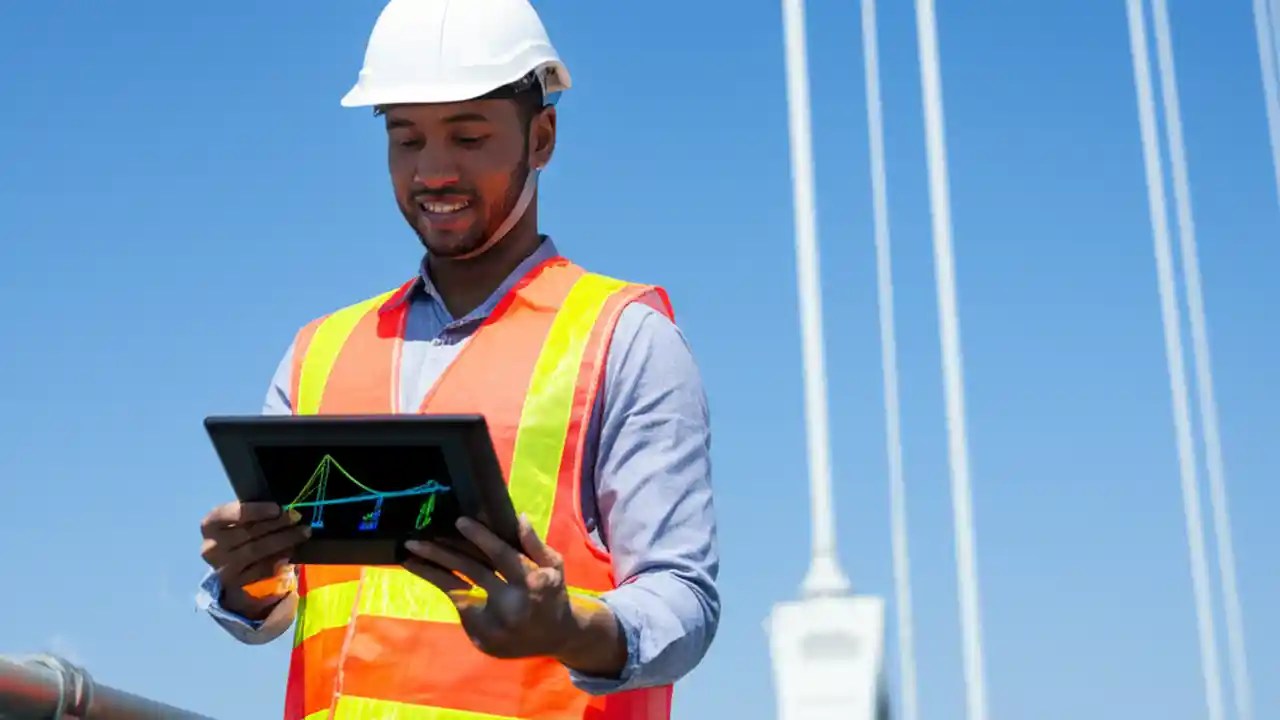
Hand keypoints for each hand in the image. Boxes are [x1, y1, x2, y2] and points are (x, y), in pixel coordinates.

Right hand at [200, 501, 309, 619]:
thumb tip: (285, 510)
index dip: (255, 510)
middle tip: (297, 518)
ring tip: (302, 532)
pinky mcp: (235, 583)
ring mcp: (222, 567)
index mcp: (210, 525)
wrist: (228, 564)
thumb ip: (256, 514)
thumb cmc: (238, 533)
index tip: (277, 508)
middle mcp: (211, 547)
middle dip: (277, 524)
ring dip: (283, 540)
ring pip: (256, 551)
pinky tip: (291, 551)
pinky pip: (261, 569)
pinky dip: (279, 559)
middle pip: (248, 533)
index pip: (229, 514)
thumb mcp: (241, 520)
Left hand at [403, 516, 576, 659]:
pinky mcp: (481, 638)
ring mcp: (494, 626)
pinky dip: (449, 590)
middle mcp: (510, 606)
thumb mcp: (552, 565)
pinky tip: (432, 574)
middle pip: (471, 573)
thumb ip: (534, 544)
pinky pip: (461, 607)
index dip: (480, 537)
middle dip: (440, 555)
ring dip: (432, 573)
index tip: (459, 521)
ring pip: (457, 592)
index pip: (502, 556)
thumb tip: (519, 517)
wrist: (556, 637)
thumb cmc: (552, 593)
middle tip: (414, 541)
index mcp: (531, 584)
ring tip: (409, 559)